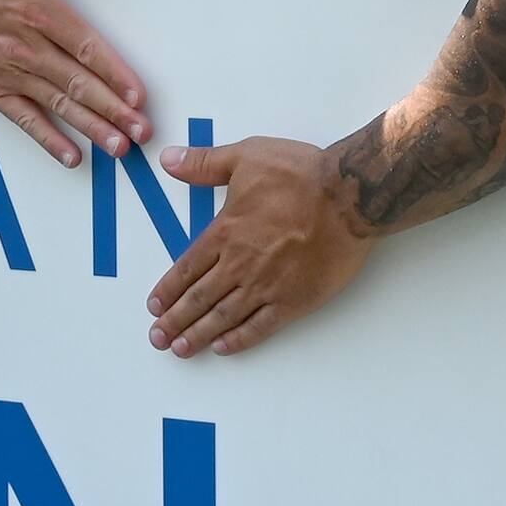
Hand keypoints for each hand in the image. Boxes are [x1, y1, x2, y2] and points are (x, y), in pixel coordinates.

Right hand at [0, 0, 147, 162]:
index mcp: (36, 9)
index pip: (86, 46)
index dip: (116, 73)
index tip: (139, 94)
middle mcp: (24, 45)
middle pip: (78, 83)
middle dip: (114, 110)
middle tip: (143, 132)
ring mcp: (5, 70)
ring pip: (56, 104)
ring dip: (90, 127)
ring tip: (119, 148)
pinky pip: (21, 117)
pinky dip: (47, 138)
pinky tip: (71, 156)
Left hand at [145, 136, 374, 355]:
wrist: (350, 197)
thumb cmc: (303, 174)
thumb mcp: (248, 155)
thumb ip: (206, 163)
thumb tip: (170, 160)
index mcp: (226, 231)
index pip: (187, 268)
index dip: (169, 289)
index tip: (155, 306)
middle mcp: (240, 263)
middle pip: (198, 298)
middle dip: (174, 321)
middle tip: (157, 337)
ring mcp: (266, 285)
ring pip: (223, 316)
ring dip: (198, 334)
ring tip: (180, 349)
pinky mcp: (294, 300)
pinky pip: (260, 326)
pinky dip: (240, 339)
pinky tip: (224, 347)